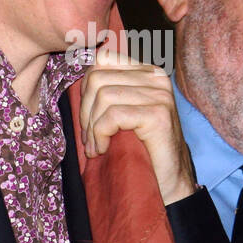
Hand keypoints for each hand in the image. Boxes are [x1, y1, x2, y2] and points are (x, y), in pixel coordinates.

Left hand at [78, 48, 197, 204]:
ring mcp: (160, 95)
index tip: (87, 116)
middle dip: (85, 111)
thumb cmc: (141, 150)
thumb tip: (74, 77)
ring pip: (103, 97)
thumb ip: (106, 92)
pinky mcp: (158, 115)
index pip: (103, 59)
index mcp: (147, 72)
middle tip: (88, 138)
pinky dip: (101, 135)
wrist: (169, 183)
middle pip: (97, 78)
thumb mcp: (121, 114)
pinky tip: (104, 149)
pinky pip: (112, 116)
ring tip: (96, 147)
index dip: (85, 87)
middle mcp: (156, 78)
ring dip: (92, 127)